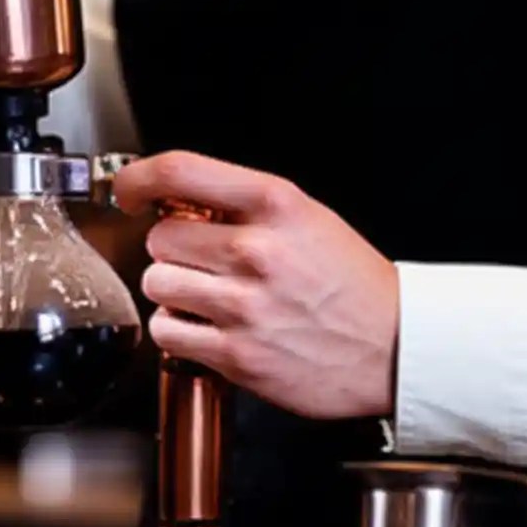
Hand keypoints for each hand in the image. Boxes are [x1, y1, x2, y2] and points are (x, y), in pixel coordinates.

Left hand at [112, 151, 398, 418]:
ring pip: (157, 283)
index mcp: (276, 205)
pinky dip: (178, 330)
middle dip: (172, 250)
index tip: (129, 191)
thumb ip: (243, 207)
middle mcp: (256, 251)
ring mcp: (244, 305)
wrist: (397, 348)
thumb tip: (173, 203)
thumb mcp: (307, 218)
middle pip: (158, 237)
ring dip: (173, 291)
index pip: (179, 171)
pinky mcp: (236, 355)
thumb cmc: (352, 285)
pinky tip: (208, 327)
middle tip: (201, 263)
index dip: (138, 179)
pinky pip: (167, 331)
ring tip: (209, 298)